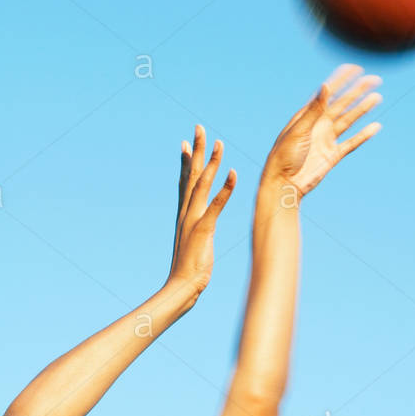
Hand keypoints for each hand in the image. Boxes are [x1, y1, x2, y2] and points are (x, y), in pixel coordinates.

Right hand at [167, 125, 236, 294]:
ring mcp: (193, 220)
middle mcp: (186, 213)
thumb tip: (196, 227)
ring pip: (202, 184)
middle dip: (196, 150)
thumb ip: (194, 232)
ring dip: (211, 163)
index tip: (185, 142)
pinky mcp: (203, 230)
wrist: (181, 288)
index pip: (184, 182)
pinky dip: (224, 189)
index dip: (185, 162)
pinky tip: (233, 173)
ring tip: (220, 143)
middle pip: (191, 175)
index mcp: (184, 215)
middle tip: (199, 127)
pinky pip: (215, 205)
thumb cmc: (189, 270)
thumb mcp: (192, 245)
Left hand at [261, 65, 381, 199]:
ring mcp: (327, 139)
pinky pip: (352, 143)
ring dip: (363, 109)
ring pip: (349, 120)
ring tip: (377, 97)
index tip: (355, 68)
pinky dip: (363, 135)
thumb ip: (315, 110)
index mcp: (308, 115)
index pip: (328, 92)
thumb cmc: (284, 156)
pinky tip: (375, 126)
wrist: (283, 184)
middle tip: (375, 80)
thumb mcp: (299, 130)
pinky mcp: (333, 155)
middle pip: (343, 103)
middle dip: (358, 91)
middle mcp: (319, 124)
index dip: (342, 79)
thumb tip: (325, 86)